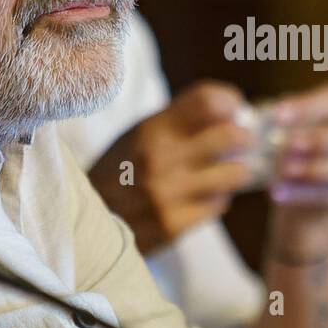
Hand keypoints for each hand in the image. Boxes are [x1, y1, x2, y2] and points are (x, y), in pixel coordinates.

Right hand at [87, 80, 253, 251]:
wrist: (84, 221)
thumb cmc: (119, 170)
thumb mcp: (138, 134)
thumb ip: (179, 121)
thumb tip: (232, 109)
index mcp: (151, 129)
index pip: (207, 101)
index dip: (229, 101)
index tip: (234, 108)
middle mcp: (161, 159)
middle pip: (232, 136)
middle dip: (243, 138)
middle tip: (242, 141)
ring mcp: (169, 194)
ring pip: (235, 174)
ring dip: (234, 171)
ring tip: (222, 171)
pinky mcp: (174, 225)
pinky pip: (218, 204)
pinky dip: (215, 199)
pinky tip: (200, 196)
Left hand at [262, 82, 327, 263]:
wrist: (292, 182)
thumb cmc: (280, 141)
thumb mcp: (271, 125)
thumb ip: (267, 120)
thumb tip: (254, 120)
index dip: (310, 108)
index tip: (278, 116)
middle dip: (321, 140)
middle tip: (286, 146)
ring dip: (315, 170)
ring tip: (281, 173)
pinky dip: (308, 195)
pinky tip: (279, 194)